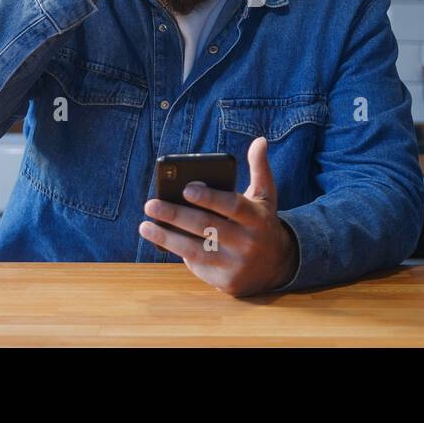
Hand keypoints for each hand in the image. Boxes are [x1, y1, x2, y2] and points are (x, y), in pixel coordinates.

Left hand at [140, 137, 298, 296]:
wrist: (278, 266)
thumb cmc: (262, 223)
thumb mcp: (266, 197)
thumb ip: (259, 168)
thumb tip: (259, 140)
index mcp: (258, 218)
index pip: (232, 205)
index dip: (209, 197)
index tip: (186, 188)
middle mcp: (249, 242)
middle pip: (207, 227)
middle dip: (176, 215)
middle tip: (151, 204)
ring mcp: (237, 265)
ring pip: (196, 250)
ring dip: (167, 238)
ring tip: (145, 226)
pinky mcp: (226, 282)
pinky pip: (197, 266)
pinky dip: (178, 252)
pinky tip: (160, 240)